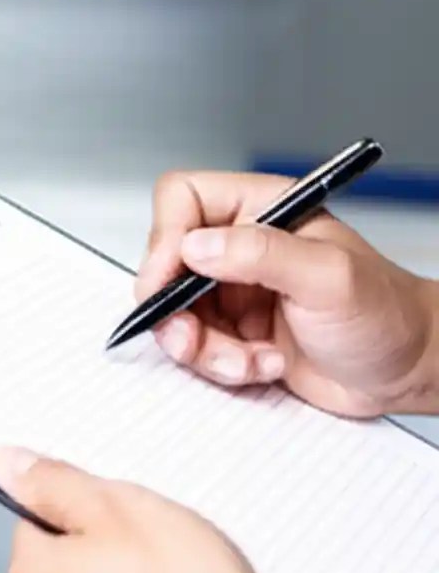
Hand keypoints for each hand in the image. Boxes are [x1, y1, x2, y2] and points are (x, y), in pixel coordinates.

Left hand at [0, 447, 278, 572]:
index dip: (79, 500)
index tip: (112, 503)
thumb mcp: (114, 509)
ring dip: (134, 569)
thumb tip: (9, 463)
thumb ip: (54, 483)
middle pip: (68, 549)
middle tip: (151, 536)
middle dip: (109, 535)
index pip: (33, 514)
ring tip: (174, 571)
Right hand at [136, 170, 438, 416]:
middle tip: (194, 338)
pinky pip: (195, 349)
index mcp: (262, 210)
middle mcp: (241, 246)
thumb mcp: (329, 277)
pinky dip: (221, 367)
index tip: (168, 281)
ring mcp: (233, 291)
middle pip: (167, 264)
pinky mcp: (233, 332)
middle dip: (178, 311)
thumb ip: (261, 254)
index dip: (165, 238)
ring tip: (247, 360)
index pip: (183, 199)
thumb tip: (195, 246)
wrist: (408, 372)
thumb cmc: (388, 316)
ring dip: (204, 348)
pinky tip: (263, 366)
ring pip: (175, 314)